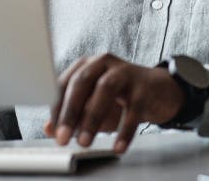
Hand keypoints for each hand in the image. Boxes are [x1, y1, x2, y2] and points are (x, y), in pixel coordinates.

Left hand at [44, 53, 184, 152]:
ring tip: (85, 141)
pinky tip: (118, 146)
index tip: (54, 130)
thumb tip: (50, 128)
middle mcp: (104, 63)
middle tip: (63, 137)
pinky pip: (133, 108)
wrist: (159, 90)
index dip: (57, 107)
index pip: (65, 83)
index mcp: (87, 64)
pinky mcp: (144, 86)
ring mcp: (125, 72)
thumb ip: (72, 114)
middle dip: (70, 111)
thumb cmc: (121, 95)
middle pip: (82, 81)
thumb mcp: (93, 103)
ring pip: (105, 89)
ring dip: (92, 117)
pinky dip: (124, 130)